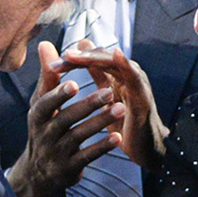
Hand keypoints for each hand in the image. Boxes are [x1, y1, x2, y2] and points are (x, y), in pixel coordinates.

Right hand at [7, 41, 124, 196]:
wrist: (37, 176)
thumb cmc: (43, 130)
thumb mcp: (41, 105)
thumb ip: (48, 76)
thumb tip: (45, 43)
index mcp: (37, 116)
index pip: (45, 103)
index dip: (58, 94)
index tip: (74, 82)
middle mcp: (44, 134)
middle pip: (66, 119)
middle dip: (88, 105)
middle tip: (109, 93)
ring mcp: (56, 153)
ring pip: (79, 136)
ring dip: (100, 122)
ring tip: (121, 108)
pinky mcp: (70, 168)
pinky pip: (87, 156)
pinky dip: (102, 147)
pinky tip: (117, 138)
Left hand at [55, 40, 168, 171]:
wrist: (145, 148)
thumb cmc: (126, 122)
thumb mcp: (107, 97)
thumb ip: (97, 73)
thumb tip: (83, 48)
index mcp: (117, 74)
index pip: (93, 59)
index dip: (73, 59)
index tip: (52, 64)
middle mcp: (127, 74)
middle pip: (102, 57)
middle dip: (80, 57)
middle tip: (61, 57)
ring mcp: (137, 82)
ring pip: (115, 63)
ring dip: (95, 58)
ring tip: (76, 55)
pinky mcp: (143, 94)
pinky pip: (135, 77)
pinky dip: (126, 64)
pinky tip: (116, 55)